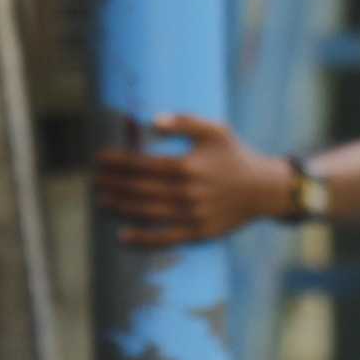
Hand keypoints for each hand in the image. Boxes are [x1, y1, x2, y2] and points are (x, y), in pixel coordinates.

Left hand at [93, 114, 292, 246]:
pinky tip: (122, 236)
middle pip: (140, 189)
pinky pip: (166, 238)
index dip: (117, 162)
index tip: (98, 159)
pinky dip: (143, 239)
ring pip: (148, 212)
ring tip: (101, 201)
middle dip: (113, 184)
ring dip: (120, 207)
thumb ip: (185, 122)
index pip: (143, 164)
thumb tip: (153, 120)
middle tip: (93, 180)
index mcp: (189, 166)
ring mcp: (194, 214)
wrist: (266, 189)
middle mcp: (189, 191)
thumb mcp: (216, 131)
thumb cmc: (235, 156)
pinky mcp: (200, 232)